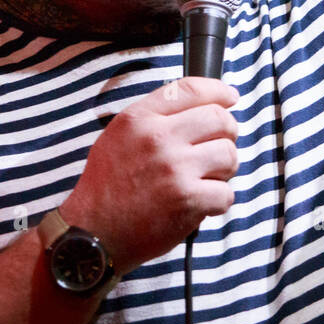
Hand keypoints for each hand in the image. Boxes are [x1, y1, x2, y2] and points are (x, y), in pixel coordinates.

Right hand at [61, 77, 239, 276]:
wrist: (92, 234)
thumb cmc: (107, 187)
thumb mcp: (118, 136)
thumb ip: (155, 116)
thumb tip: (202, 104)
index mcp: (139, 118)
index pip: (191, 89)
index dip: (219, 91)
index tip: (230, 97)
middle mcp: (157, 138)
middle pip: (220, 119)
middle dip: (227, 133)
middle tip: (218, 147)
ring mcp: (175, 169)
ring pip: (229, 154)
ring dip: (225, 169)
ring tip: (206, 179)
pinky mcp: (188, 200)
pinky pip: (227, 192)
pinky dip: (218, 201)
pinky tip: (200, 204)